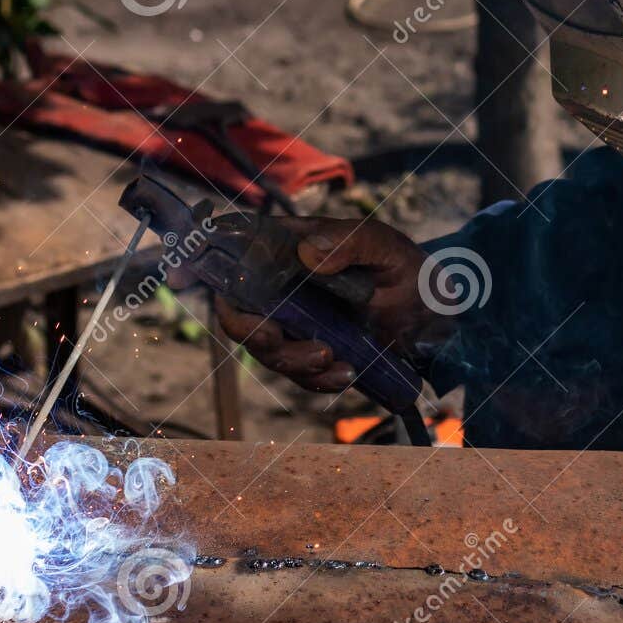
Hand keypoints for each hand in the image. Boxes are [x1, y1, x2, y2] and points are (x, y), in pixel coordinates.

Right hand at [213, 216, 436, 392]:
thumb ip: (351, 242)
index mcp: (293, 247)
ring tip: (335, 361)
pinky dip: (316, 379)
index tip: (180, 275)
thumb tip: (307, 253)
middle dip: (252, 332)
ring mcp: (298, 320)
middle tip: (281, 340)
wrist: (441, 316)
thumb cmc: (410, 268)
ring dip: (291, 361)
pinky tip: (346, 373)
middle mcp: (286, 285)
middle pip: (239, 310)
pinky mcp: (314, 351)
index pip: (235, 248)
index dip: (202, 259)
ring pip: (265, 348)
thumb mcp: (388, 247)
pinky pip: (296, 372)